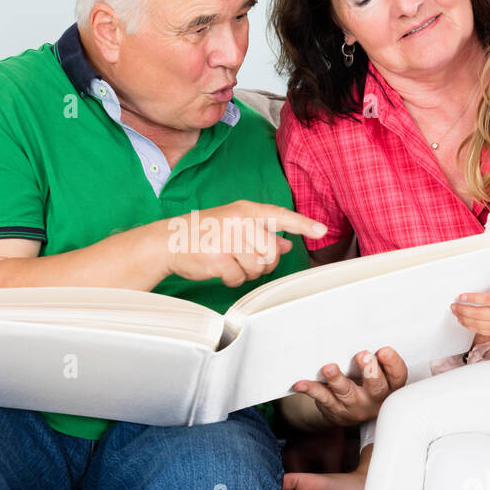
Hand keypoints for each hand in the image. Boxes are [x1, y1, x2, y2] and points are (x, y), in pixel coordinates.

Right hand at [163, 200, 326, 287]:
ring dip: (246, 271)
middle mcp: (238, 222)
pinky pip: (239, 278)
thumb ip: (261, 232)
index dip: (302, 224)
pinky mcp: (218, 259)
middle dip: (262, 262)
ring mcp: (227, 240)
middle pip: (271, 251)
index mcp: (245, 211)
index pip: (280, 216)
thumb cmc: (204, 233)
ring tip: (229, 261)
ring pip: (257, 267)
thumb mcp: (234, 225)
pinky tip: (219, 269)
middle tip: (245, 258)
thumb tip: (285, 245)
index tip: (321, 230)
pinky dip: (232, 279)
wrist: (169, 241)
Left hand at [292, 347, 407, 426]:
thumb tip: (368, 325)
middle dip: (370, 372)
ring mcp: (354, 405)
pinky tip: (301, 384)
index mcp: (389, 387)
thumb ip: (377, 357)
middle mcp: (374, 398)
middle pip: (376, 388)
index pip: (397, 377)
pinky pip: (322, 398)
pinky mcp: (334, 408)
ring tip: (329, 368)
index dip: (393, 364)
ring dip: (337, 379)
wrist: (350, 411)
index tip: (384, 350)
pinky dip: (311, 389)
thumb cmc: (366, 384)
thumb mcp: (378, 372)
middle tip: (363, 356)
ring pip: (346, 393)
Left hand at [451, 286, 489, 335]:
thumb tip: (484, 273)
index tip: (460, 296)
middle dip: (463, 310)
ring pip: (477, 324)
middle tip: (453, 305)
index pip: (485, 299)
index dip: (471, 298)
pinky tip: (463, 321)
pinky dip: (470, 326)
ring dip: (464, 319)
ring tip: (456, 312)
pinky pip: (481, 331)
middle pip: (478, 314)